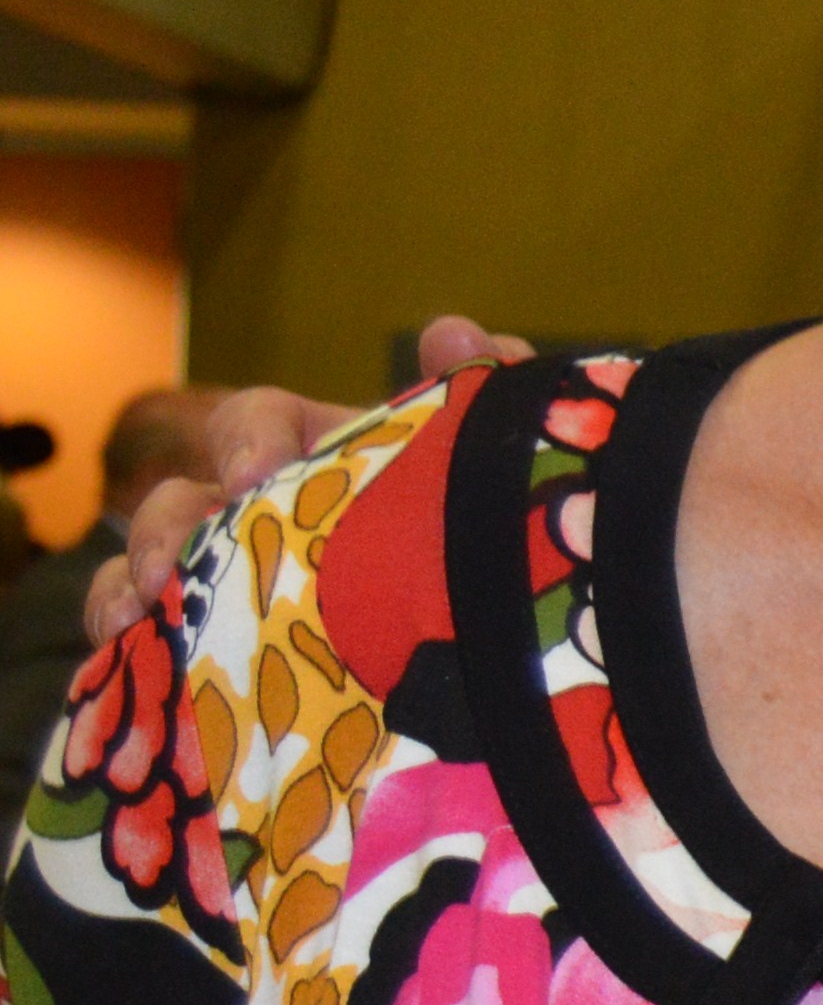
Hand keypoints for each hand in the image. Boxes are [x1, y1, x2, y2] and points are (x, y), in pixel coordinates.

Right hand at [80, 316, 530, 640]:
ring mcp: (239, 589)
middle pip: (181, 503)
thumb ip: (485, 390)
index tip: (254, 475)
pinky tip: (131, 666)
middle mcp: (263, 518)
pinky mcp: (233, 660)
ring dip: (126, 589)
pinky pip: (161, 652)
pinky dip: (135, 655)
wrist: (514, 629)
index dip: (247, 439)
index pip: (259, 422)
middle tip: (168, 568)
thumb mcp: (490, 457)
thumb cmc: (481, 522)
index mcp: (319, 458)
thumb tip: (453, 338)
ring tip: (128, 619)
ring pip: (153, 576)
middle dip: (163, 528)